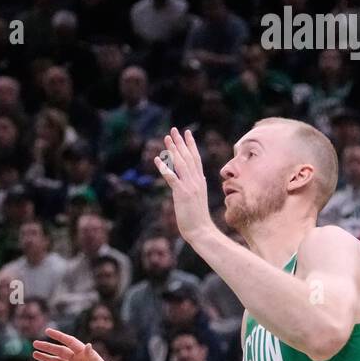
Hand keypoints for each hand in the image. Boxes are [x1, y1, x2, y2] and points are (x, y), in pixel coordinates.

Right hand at [33, 328, 126, 360]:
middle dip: (48, 348)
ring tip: (34, 354)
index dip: (58, 336)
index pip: (69, 342)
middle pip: (60, 352)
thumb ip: (92, 357)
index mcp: (84, 354)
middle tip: (35, 343)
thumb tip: (87, 345)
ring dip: (46, 359)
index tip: (47, 331)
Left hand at [154, 127, 216, 243]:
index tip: (187, 133)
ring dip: (172, 150)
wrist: (201, 230)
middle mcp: (196, 180)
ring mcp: (190, 186)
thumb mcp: (200, 197)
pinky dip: (164, 167)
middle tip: (173, 130)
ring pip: (180, 164)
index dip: (191, 144)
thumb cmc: (198, 216)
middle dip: (180, 142)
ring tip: (166, 138)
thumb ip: (200, 185)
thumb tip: (202, 176)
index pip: (196, 158)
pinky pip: (172, 177)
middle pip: (188, 157)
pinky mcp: (182, 193)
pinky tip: (157, 159)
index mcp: (200, 180)